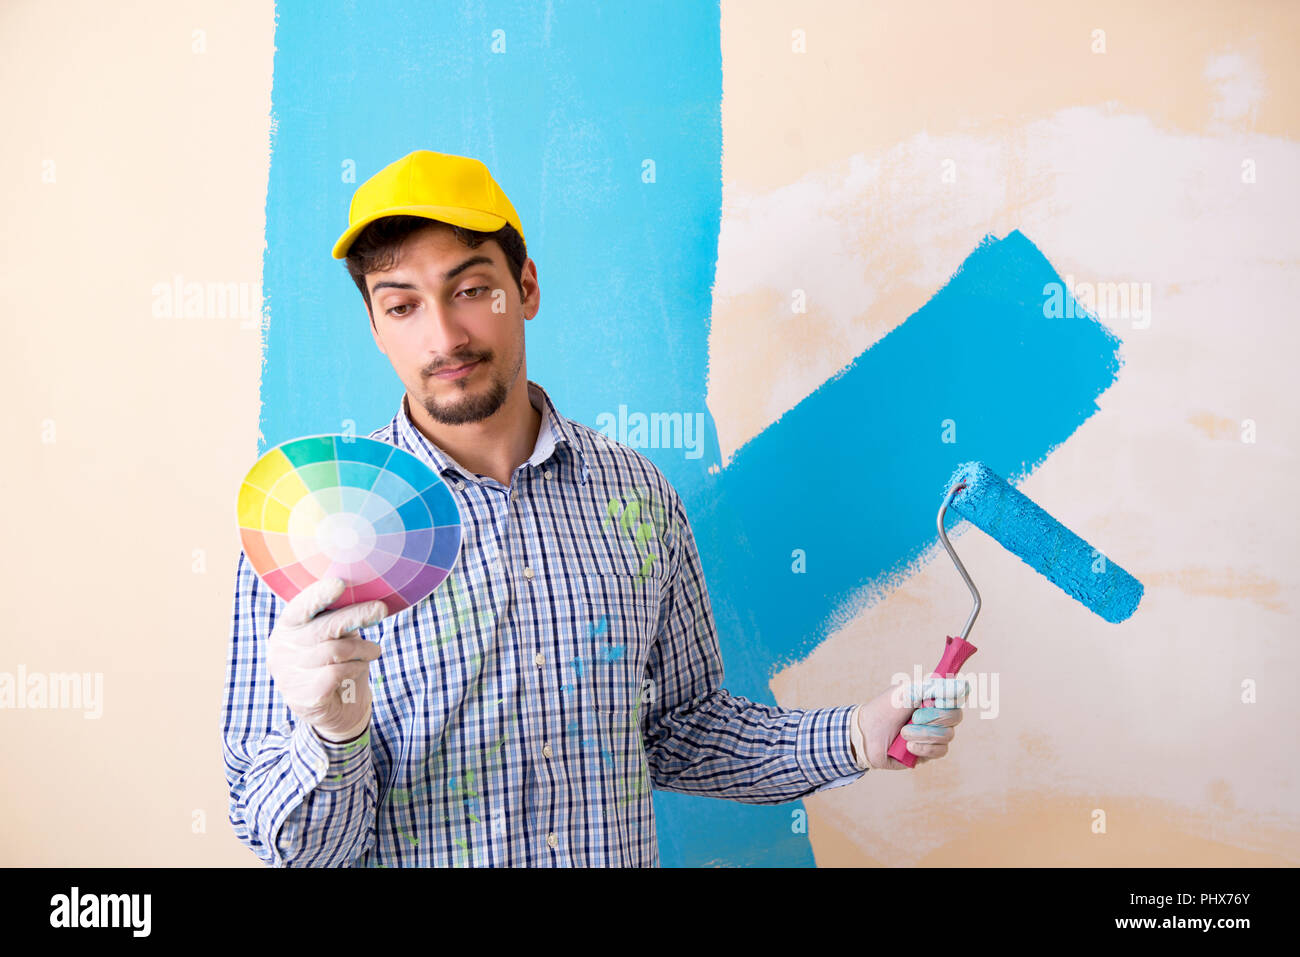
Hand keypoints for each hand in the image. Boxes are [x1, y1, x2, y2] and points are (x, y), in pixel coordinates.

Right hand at [266, 577, 386, 742]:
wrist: (340, 709)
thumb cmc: (338, 662)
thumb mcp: (337, 636)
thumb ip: (340, 620)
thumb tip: (369, 604)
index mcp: (286, 627)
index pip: (300, 608)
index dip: (319, 595)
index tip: (339, 584)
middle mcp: (281, 650)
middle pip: (325, 627)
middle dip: (356, 615)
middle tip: (381, 611)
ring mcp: (288, 675)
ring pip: (337, 650)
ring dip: (363, 649)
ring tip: (373, 651)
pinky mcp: (303, 696)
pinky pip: (338, 673)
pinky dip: (355, 668)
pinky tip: (358, 669)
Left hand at [856, 676, 968, 769]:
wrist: (866, 734)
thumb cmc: (884, 709)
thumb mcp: (906, 692)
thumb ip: (932, 687)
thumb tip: (961, 685)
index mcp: (932, 698)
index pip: (957, 696)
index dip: (954, 698)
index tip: (940, 699)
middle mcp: (937, 716)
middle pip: (955, 716)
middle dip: (934, 717)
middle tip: (914, 716)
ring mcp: (934, 735)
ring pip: (948, 736)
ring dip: (923, 734)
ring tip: (903, 733)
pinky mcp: (929, 753)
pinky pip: (940, 751)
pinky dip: (923, 748)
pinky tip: (907, 746)